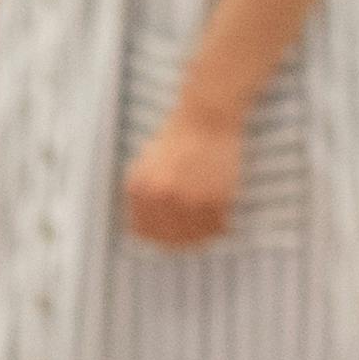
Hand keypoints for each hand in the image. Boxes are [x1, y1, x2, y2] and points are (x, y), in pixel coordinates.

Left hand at [121, 110, 242, 249]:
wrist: (206, 119)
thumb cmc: (174, 140)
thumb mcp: (142, 167)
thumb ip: (139, 197)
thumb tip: (140, 230)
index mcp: (141, 190)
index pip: (144, 233)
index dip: (154, 236)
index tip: (165, 235)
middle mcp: (164, 198)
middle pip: (170, 240)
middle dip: (178, 239)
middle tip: (188, 234)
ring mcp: (191, 200)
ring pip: (195, 238)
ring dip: (199, 235)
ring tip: (204, 226)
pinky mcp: (218, 198)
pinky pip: (216, 227)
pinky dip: (217, 227)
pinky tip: (218, 218)